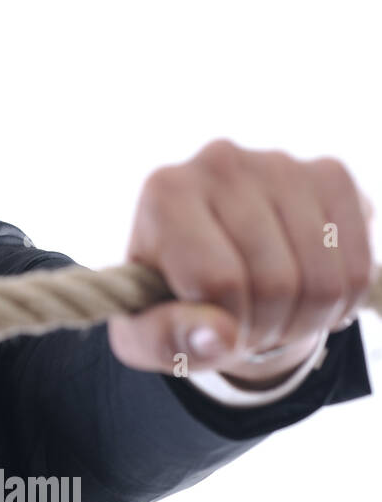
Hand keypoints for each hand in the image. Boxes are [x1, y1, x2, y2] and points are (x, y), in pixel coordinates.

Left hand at [108, 139, 374, 377]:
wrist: (209, 263)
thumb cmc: (168, 299)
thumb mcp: (143, 332)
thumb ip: (164, 339)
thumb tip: (219, 337)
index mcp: (165, 194)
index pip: (219, 282)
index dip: (225, 327)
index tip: (211, 330)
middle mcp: (220, 162)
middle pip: (276, 283)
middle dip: (266, 329)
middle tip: (246, 328)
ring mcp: (281, 163)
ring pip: (323, 281)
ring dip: (304, 320)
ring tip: (272, 315)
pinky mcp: (329, 176)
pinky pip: (358, 267)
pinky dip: (339, 302)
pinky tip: (306, 296)